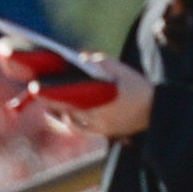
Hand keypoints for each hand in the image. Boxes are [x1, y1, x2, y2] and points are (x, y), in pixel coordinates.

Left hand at [34, 53, 153, 139]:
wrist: (158, 112)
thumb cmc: (139, 88)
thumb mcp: (123, 71)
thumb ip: (102, 63)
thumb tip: (80, 58)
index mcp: (104, 101)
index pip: (71, 98)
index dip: (52, 94)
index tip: (36, 87)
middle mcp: (100, 118)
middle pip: (67, 110)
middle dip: (51, 101)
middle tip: (34, 91)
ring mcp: (101, 128)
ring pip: (71, 122)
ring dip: (57, 112)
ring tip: (44, 100)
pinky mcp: (103, 133)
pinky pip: (79, 128)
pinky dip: (67, 121)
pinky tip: (58, 112)